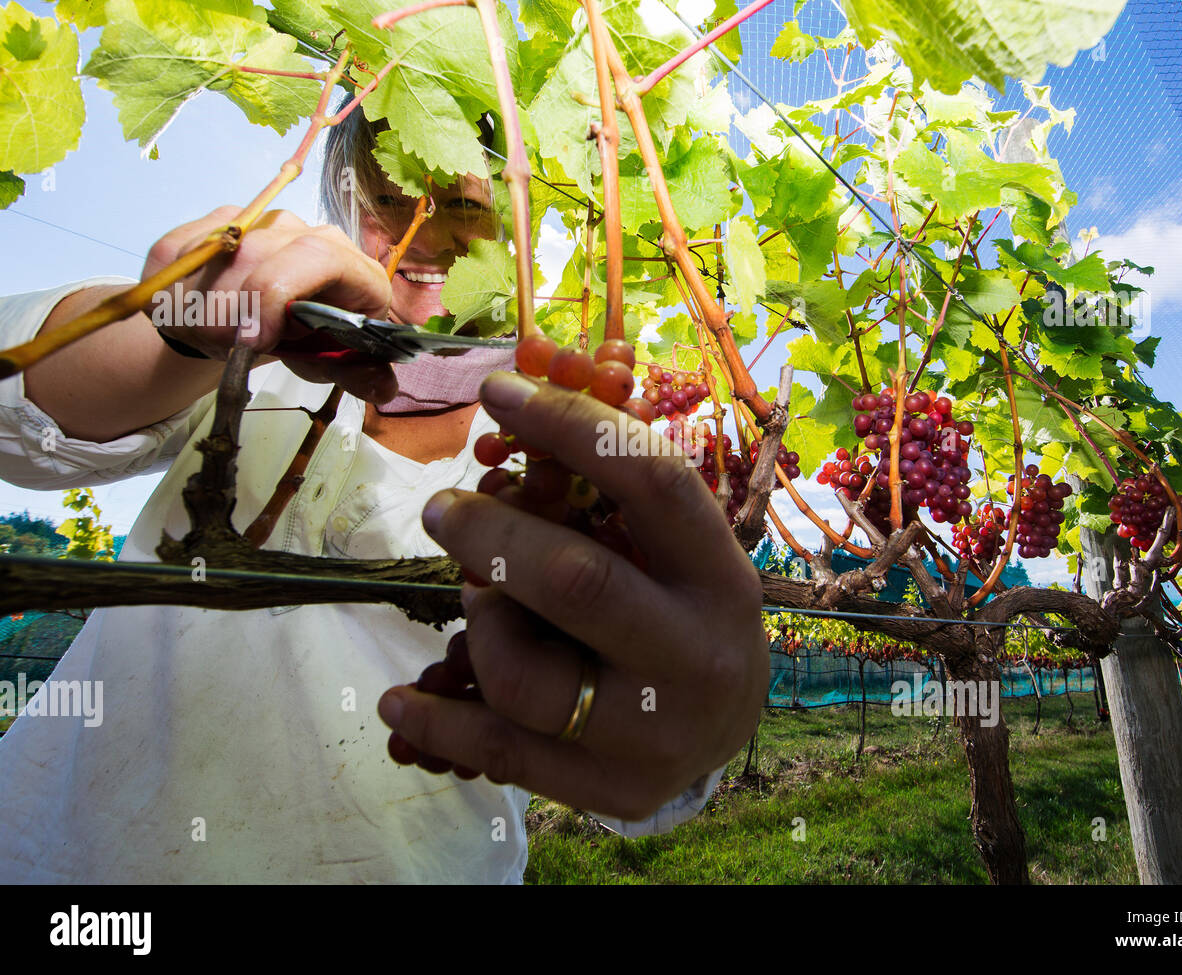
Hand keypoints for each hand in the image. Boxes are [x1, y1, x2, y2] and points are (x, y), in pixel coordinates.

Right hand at [145, 206, 397, 402]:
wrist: (272, 319)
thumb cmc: (312, 341)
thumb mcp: (333, 360)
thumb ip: (355, 372)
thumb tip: (381, 388)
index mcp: (350, 265)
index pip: (315, 256)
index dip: (274, 294)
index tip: (249, 340)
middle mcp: (306, 232)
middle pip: (252, 260)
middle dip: (227, 317)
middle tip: (226, 349)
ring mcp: (258, 222)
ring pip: (206, 259)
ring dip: (195, 309)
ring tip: (217, 335)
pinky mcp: (214, 223)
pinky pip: (175, 257)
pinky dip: (171, 294)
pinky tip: (194, 312)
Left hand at [377, 370, 769, 821]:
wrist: (726, 732)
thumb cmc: (686, 617)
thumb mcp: (679, 558)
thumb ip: (615, 507)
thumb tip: (517, 416)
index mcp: (722, 577)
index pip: (652, 483)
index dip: (571, 427)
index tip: (500, 390)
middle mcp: (698, 654)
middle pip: (577, 581)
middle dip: (490, 534)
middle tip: (442, 508)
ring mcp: (656, 731)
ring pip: (526, 678)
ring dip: (480, 624)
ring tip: (476, 602)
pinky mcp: (611, 789)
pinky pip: (501, 752)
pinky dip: (436, 724)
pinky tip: (398, 703)